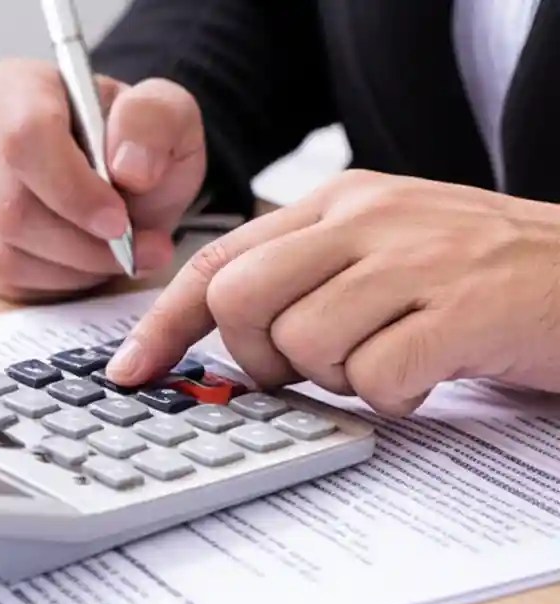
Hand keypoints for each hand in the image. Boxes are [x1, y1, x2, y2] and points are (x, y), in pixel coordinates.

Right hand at [0, 60, 206, 300]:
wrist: (119, 178)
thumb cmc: (134, 143)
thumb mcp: (168, 116)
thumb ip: (156, 123)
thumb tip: (130, 167)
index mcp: (13, 86)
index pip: (24, 136)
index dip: (71, 188)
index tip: (117, 220)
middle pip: (10, 204)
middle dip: (81, 241)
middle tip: (135, 247)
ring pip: (4, 248)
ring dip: (73, 265)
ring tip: (118, 253)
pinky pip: (2, 274)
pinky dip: (55, 279)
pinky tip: (85, 261)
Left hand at [106, 170, 559, 415]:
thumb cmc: (476, 274)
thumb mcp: (380, 248)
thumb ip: (303, 274)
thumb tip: (218, 332)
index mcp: (337, 201)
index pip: (219, 260)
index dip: (164, 324)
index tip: (132, 371)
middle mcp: (368, 218)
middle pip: (242, 299)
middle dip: (256, 356)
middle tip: (305, 368)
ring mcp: (415, 259)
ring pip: (304, 341)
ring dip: (334, 378)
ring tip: (386, 361)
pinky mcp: (461, 310)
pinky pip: (374, 375)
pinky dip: (391, 397)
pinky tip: (424, 377)